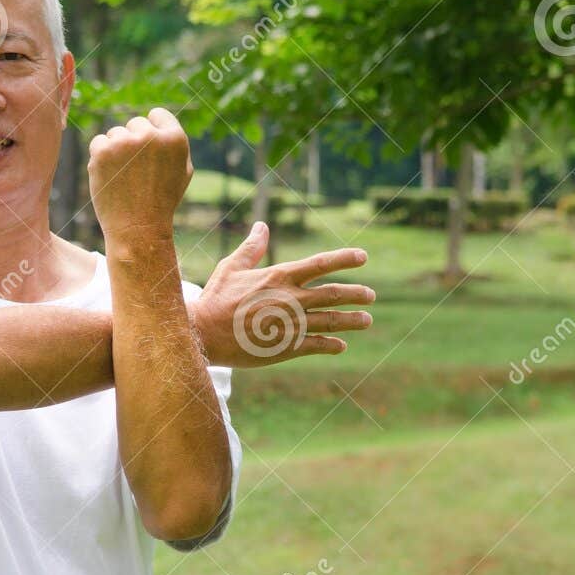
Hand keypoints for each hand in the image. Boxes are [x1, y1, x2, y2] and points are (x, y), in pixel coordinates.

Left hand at [88, 108, 192, 245]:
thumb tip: (159, 123)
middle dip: (134, 142)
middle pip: (135, 123)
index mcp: (175, 139)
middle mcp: (151, 136)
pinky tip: (111, 177)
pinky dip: (101, 158)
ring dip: (117, 150)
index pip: (157, 115)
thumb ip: (173, 144)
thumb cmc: (162, 203)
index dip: (152, 130)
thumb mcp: (181, 172)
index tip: (148, 149)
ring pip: (115, 133)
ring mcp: (125, 142)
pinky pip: (98, 142)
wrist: (138, 229)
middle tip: (136, 170)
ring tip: (124, 177)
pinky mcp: (102, 151)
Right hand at [191, 224, 374, 367]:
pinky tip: (340, 345)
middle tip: (371, 295)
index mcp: (279, 276)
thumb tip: (261, 226)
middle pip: (334, 293)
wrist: (204, 334)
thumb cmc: (215, 299)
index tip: (363, 257)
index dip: (344, 258)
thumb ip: (252, 248)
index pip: (320, 263)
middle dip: (357, 294)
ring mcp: (291, 324)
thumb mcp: (231, 268)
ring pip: (332, 321)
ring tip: (366, 320)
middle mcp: (291, 299)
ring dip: (353, 320)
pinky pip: (317, 346)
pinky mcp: (287, 348)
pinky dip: (332, 345)